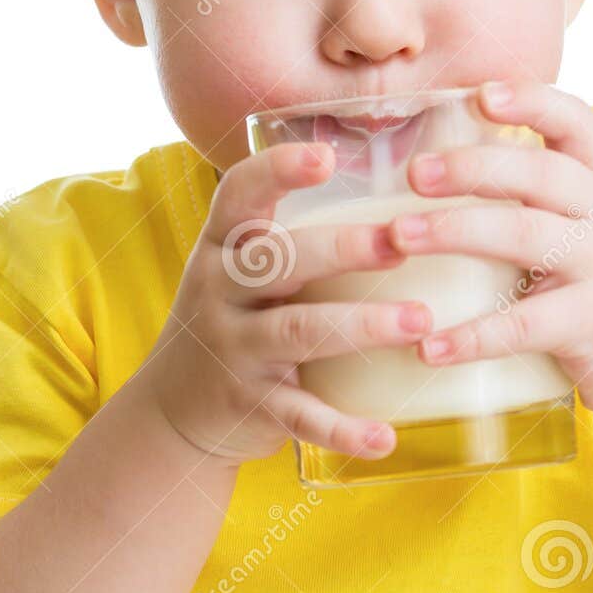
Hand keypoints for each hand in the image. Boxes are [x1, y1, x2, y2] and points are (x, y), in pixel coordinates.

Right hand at [144, 139, 431, 465]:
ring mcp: (234, 348)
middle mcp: (220, 290)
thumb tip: (392, 180)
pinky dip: (342, 430)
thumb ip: (294, 232)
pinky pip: (300, 417)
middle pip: (279, 259)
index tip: (325, 155)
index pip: (238, 194)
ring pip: (297, 330)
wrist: (172, 411)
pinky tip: (385, 437)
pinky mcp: (249, 404)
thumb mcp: (242, 269)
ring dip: (362, 324)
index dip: (278, 170)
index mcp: (223, 246)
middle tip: (403, 241)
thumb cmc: (236, 318)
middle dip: (344, 248)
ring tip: (421, 322)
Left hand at [386, 80, 592, 420]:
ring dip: (454, 233)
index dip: (531, 101)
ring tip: (399, 236)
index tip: (481, 93)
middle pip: (539, 172)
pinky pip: (523, 325)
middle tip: (414, 173)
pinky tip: (429, 346)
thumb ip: (548, 185)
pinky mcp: (590, 324)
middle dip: (471, 166)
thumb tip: (451, 153)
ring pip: (524, 235)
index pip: (576, 121)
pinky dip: (472, 336)